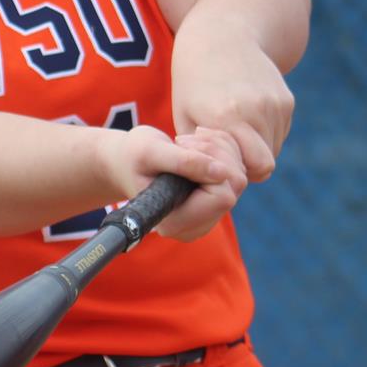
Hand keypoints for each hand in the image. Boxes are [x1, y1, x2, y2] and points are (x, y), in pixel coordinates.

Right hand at [101, 125, 247, 242]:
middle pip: (235, 186)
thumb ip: (184, 162)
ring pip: (239, 176)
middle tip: (184, 140)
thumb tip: (222, 173)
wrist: (127, 162)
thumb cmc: (132, 157)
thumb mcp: (151, 152)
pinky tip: (197, 144)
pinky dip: (223, 151)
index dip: (211, 166)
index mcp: (175, 223)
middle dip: (216, 154)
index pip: (221, 197)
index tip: (184, 148)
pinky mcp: (216, 202)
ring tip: (186, 141)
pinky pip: (238, 171)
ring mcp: (208, 217)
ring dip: (219, 149)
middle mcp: (195, 226)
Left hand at [171, 18, 294, 181]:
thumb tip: (215, 182)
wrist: (223, 33)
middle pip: (265, 165)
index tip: (216, 162)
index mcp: (226, 117)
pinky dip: (263, 133)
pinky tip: (243, 115)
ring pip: (272, 149)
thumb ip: (202, 152)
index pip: (251, 171)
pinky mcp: (286, 100)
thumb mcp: (185, 116)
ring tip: (230, 130)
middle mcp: (257, 111)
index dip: (235, 174)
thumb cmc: (193, 79)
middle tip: (224, 153)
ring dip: (254, 148)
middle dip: (245, 166)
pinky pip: (278, 132)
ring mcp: (276, 105)